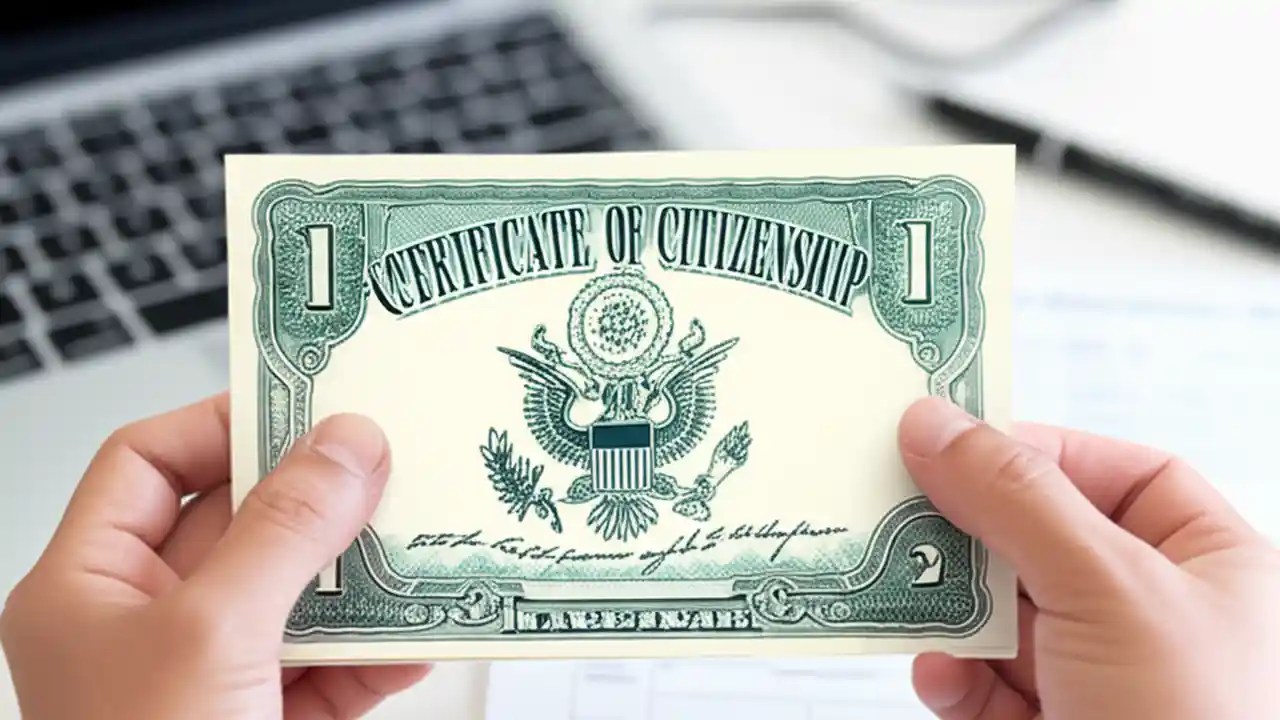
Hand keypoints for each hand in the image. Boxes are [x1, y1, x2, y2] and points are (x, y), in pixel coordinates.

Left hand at [0, 393, 430, 718]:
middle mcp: (147, 624)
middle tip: (389, 459)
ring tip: (422, 544)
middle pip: (243, 524)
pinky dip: (377, 653)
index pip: (148, 463)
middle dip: (321, 499)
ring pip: (299, 593)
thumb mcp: (213, 636)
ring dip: (364, 576)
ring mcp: (212, 677)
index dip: (225, 421)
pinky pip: (330, 666)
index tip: (307, 400)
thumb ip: (285, 532)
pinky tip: (418, 641)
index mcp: (88, 588)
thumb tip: (347, 444)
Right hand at [898, 397, 1279, 719]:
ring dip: (948, 607)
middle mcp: (1156, 618)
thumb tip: (931, 424)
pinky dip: (954, 678)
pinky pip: (985, 685)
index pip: (1116, 474)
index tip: (949, 434)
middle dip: (969, 530)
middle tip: (893, 501)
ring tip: (900, 591)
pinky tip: (941, 677)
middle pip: (1039, 538)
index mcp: (1210, 566)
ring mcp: (1101, 681)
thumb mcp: (1109, 589)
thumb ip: (1016, 498)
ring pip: (1000, 614)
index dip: (1036, 449)